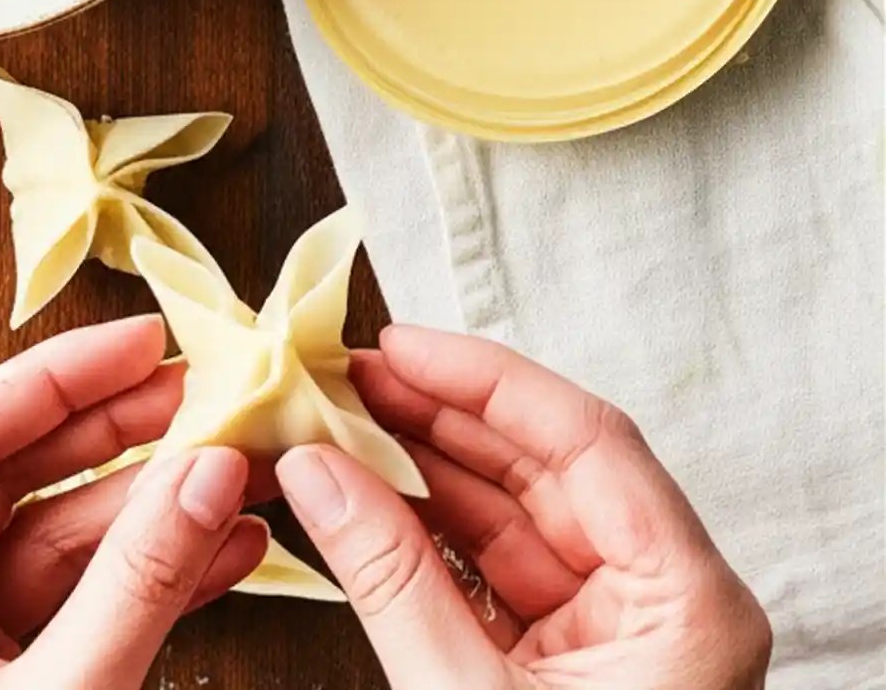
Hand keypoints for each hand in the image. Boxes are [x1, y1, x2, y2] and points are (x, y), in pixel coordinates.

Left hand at [0, 316, 268, 688]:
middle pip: (20, 477)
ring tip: (242, 464)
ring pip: (70, 536)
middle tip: (206, 389)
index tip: (143, 340)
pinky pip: (93, 596)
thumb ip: (135, 584)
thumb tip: (211, 474)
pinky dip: (163, 569)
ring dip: (160, 502)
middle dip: (121, 433)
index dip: (55, 380)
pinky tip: (233, 543)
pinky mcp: (20, 670)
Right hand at [276, 325, 771, 689]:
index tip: (401, 345)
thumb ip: (386, 576)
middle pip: (545, 467)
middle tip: (351, 375)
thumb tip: (312, 472)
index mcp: (687, 601)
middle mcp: (657, 597)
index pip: (590, 444)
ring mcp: (606, 625)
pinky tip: (362, 495)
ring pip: (509, 513)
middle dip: (441, 415)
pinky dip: (421, 530)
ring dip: (422, 466)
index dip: (486, 381)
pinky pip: (485, 567)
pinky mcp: (556, 654)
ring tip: (341, 421)